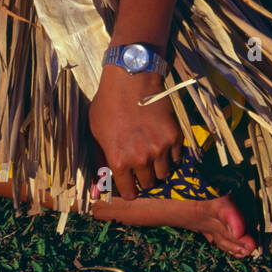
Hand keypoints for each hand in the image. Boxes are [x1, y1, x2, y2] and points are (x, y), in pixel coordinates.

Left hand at [88, 65, 182, 199]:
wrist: (130, 79)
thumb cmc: (108, 104)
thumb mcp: (95, 131)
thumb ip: (99, 160)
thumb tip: (98, 187)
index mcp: (119, 160)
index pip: (130, 192)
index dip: (129, 189)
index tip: (130, 184)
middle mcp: (141, 159)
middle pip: (149, 184)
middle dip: (143, 177)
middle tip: (140, 163)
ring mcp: (160, 149)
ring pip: (164, 174)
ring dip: (158, 167)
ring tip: (151, 153)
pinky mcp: (175, 137)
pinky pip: (176, 158)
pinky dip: (170, 154)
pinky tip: (161, 141)